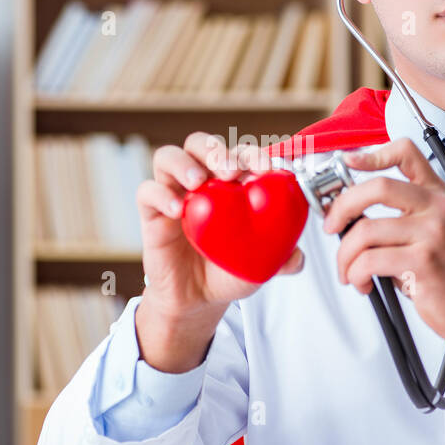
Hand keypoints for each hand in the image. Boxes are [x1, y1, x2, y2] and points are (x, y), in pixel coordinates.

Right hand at [136, 131, 304, 318]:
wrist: (198, 299)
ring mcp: (173, 193)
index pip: (238, 154)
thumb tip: (297, 257)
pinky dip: (160, 194)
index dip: (252, 154)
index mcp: (229, 183)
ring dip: (184, 162)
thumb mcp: (261, 265)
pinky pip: (147, 192)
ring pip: (167, 157)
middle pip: (200, 144)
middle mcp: (200, 181)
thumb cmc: (229, 270)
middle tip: (230, 171)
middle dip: (216, 150)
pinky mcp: (151, 213)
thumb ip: (281, 257)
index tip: (265, 168)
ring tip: (198, 181)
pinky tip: (177, 209)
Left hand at [321, 137, 444, 349]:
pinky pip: (370, 261)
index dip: (371, 154)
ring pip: (366, 231)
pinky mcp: (424, 262)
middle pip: (377, 187)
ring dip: (345, 255)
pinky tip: (362, 283)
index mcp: (436, 196)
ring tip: (349, 271)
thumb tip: (348, 214)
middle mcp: (437, 209)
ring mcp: (432, 234)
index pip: (406, 154)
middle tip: (331, 226)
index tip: (347, 163)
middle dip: (342, 207)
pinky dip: (356, 274)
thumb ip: (398, 216)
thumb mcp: (429, 233)